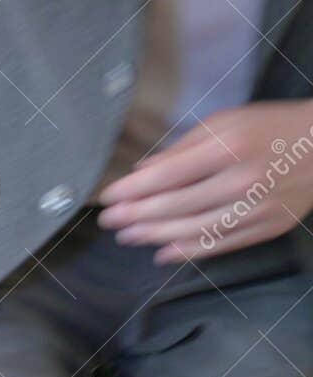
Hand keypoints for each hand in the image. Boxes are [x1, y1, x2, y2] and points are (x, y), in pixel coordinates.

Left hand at [98, 100, 312, 263]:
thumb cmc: (268, 127)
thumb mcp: (222, 122)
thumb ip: (181, 148)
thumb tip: (142, 171)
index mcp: (227, 149)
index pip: (167, 175)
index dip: (132, 190)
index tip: (106, 197)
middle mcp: (242, 182)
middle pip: (177, 206)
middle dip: (136, 216)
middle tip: (108, 221)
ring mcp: (257, 209)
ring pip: (195, 230)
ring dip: (155, 237)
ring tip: (127, 237)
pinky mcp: (269, 228)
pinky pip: (222, 245)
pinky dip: (189, 252)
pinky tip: (162, 254)